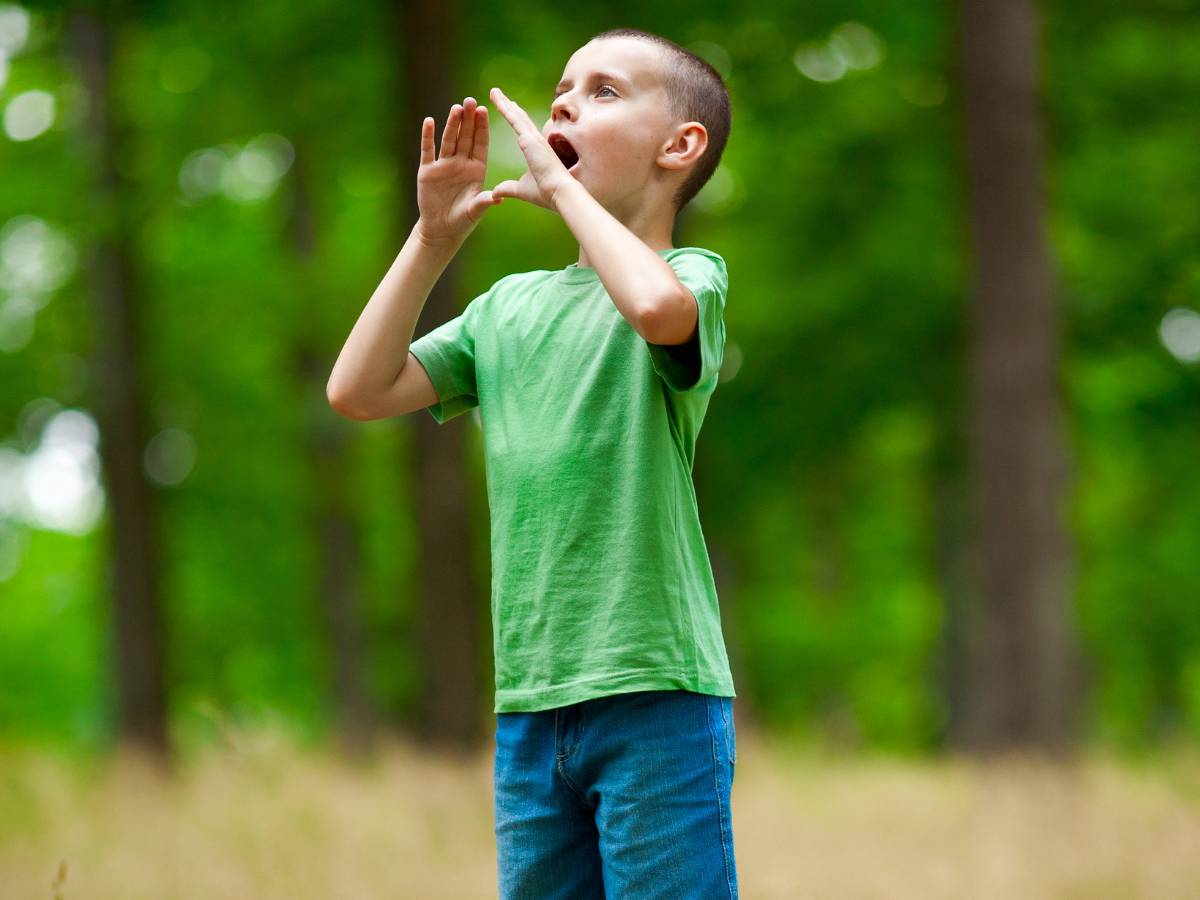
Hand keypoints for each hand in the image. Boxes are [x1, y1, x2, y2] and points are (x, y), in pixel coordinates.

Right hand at [415, 96, 501, 244]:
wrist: (440, 230)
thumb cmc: (462, 220)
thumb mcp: (475, 211)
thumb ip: (483, 202)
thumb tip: (498, 198)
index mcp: (476, 169)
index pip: (480, 144)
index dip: (481, 127)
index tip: (484, 110)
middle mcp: (461, 163)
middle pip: (465, 137)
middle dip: (468, 119)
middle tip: (470, 100)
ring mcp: (444, 165)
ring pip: (449, 140)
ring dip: (451, 124)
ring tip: (455, 108)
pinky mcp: (427, 170)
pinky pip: (428, 151)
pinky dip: (428, 136)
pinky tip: (429, 122)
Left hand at [488, 86, 573, 210]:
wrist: (559, 193)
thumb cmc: (545, 193)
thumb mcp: (521, 190)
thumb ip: (508, 188)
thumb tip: (495, 194)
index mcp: (535, 150)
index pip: (522, 130)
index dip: (515, 118)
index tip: (508, 108)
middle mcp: (535, 140)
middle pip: (519, 118)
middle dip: (509, 105)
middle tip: (498, 94)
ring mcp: (533, 138)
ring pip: (516, 115)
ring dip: (504, 103)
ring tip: (494, 92)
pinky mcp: (529, 139)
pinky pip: (514, 119)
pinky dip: (504, 108)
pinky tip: (496, 99)